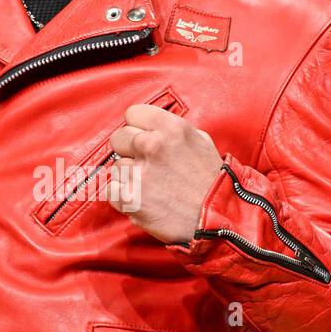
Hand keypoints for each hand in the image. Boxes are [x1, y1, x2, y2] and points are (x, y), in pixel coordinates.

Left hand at [107, 103, 223, 243]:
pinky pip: (111, 190)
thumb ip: (173, 130)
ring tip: (151, 187)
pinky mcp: (130, 198)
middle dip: (129, 150)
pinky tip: (142, 199)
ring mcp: (138, 173)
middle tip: (147, 165)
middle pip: (119, 138)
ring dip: (129, 176)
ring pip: (117, 166)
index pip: (132, 113)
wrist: (219, 218)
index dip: (138, 127)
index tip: (144, 137)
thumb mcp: (200, 141)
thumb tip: (152, 126)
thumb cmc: (212, 181)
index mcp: (170, 128)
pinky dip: (122, 197)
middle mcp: (151, 146)